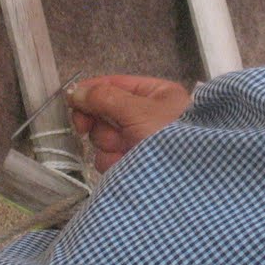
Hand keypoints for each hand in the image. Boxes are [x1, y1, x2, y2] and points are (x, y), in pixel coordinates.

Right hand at [67, 75, 189, 172]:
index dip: (91, 92)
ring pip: (103, 138)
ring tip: (127, 151)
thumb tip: (76, 91)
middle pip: (104, 112)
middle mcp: (145, 116)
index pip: (114, 85)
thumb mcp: (140, 111)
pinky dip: (113, 162)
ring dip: (109, 145)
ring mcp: (138, 141)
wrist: (192, 179)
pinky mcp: (132, 164)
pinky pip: (108, 158)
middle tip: (90, 128)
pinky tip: (126, 165)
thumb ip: (105, 98)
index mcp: (154, 94)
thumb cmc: (173, 137)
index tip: (72, 101)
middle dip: (103, 124)